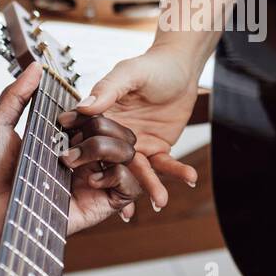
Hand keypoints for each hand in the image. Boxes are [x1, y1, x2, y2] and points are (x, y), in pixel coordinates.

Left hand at [0, 63, 143, 247]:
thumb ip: (16, 96)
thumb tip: (36, 67)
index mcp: (65, 142)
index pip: (98, 117)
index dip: (89, 112)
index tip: (62, 119)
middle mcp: (84, 161)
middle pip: (121, 131)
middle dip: (101, 126)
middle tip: (68, 141)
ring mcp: (93, 183)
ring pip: (128, 154)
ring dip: (106, 149)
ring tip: (71, 161)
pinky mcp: (98, 206)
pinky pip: (129, 187)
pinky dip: (117, 176)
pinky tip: (88, 179)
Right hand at [68, 44, 201, 211]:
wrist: (180, 68)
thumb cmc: (151, 66)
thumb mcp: (129, 74)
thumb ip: (108, 89)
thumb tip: (84, 106)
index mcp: (101, 118)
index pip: (89, 141)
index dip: (86, 160)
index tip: (86, 180)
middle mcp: (116, 135)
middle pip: (113, 163)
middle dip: (117, 185)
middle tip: (123, 209)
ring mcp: (136, 145)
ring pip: (140, 170)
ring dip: (151, 187)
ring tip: (160, 202)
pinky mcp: (158, 148)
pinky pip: (166, 163)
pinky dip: (178, 172)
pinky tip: (191, 179)